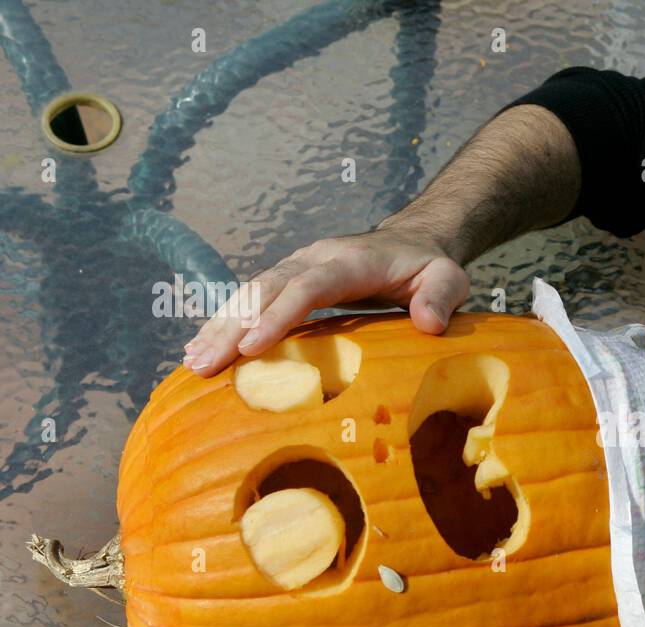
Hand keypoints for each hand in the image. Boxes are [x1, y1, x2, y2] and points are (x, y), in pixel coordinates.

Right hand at [181, 227, 469, 376]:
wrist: (411, 242)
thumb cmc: (429, 267)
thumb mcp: (449, 277)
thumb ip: (441, 296)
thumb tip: (428, 323)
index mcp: (349, 261)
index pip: (306, 287)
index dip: (278, 315)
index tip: (252, 346)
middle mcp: (314, 259)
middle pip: (265, 289)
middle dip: (232, 327)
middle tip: (205, 364)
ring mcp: (297, 267)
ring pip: (250, 293)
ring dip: (219, 327)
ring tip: (194, 363)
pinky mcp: (288, 281)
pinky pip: (251, 300)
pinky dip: (226, 323)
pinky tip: (202, 350)